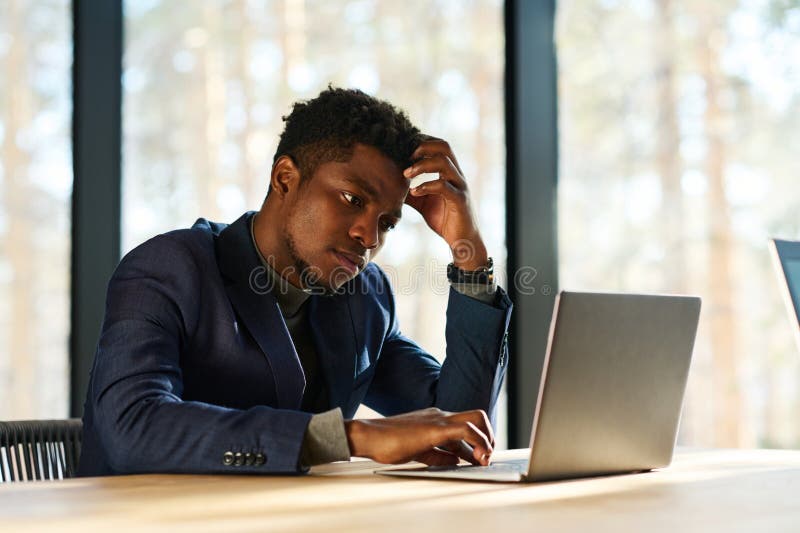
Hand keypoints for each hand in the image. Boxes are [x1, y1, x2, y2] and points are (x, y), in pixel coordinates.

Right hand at [344, 407, 494, 466]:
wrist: (369, 436)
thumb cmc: (386, 443)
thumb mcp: (418, 451)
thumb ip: (438, 455)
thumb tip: (456, 460)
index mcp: (435, 420)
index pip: (466, 425)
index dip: (479, 442)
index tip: (480, 459)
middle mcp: (440, 415)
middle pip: (477, 416)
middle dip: (489, 436)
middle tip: (486, 457)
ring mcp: (439, 419)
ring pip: (477, 418)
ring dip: (487, 439)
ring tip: (484, 459)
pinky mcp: (436, 427)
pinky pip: (467, 429)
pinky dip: (479, 442)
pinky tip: (477, 457)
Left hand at [403, 136, 488, 270]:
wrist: (461, 241)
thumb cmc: (444, 220)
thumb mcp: (422, 203)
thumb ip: (410, 192)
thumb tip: (390, 185)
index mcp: (449, 173)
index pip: (439, 147)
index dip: (422, 142)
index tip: (404, 148)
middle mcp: (457, 176)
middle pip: (444, 147)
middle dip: (423, 147)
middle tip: (405, 157)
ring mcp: (460, 187)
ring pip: (444, 163)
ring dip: (421, 165)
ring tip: (405, 174)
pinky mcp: (459, 200)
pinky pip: (443, 187)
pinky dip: (426, 186)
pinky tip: (414, 191)